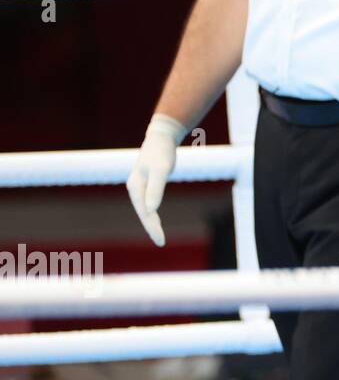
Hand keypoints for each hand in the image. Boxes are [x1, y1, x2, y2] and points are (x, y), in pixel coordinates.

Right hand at [125, 114, 186, 246]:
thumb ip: (156, 189)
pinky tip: (155, 217)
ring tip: (158, 236)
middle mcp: (135, 188)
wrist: (162, 137)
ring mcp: (140, 186)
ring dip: (150, 222)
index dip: (152, 227)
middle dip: (151, 227)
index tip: (160, 241)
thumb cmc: (162, 152)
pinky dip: (151, 212)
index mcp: (135, 187)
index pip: (144, 212)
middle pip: (143, 212)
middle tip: (161, 242)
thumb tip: (152, 210)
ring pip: (144, 208)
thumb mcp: (161, 170)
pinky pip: (148, 202)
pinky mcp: (146, 183)